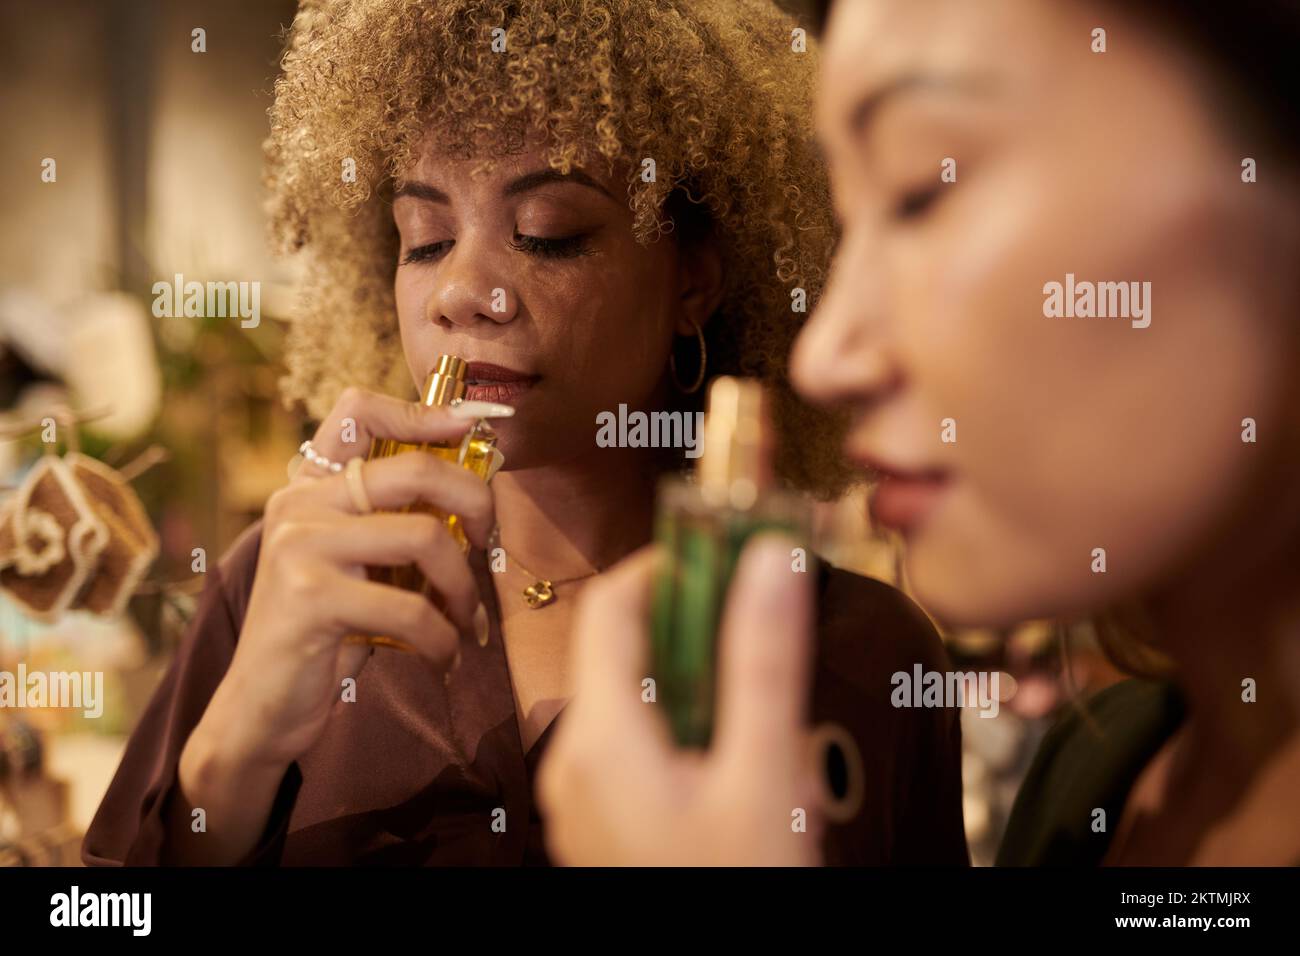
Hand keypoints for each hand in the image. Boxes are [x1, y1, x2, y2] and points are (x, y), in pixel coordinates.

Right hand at [204, 387, 495, 770]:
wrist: (261, 709)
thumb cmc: (326, 634)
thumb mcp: (358, 566)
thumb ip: (393, 523)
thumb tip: (479, 492)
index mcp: (310, 488)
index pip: (359, 411)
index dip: (422, 409)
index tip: (471, 428)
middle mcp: (299, 504)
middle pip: (416, 469)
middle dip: (475, 503)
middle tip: (487, 544)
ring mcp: (299, 546)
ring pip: (425, 537)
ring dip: (463, 588)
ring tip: (466, 622)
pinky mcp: (309, 597)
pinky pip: (410, 608)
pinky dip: (443, 639)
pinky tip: (445, 658)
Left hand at [537, 534, 824, 865]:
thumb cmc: (735, 887)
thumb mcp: (764, 778)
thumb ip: (763, 665)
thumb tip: (769, 558)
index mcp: (599, 740)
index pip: (609, 606)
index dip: (666, 563)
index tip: (725, 550)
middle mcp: (573, 762)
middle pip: (624, 653)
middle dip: (697, 629)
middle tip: (763, 620)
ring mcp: (582, 796)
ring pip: (637, 702)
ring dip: (700, 685)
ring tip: (769, 707)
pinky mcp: (602, 821)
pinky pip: (638, 748)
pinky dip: (688, 729)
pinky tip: (744, 761)